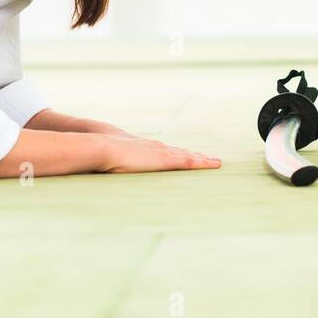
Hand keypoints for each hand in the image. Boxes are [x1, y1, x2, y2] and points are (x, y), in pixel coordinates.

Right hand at [99, 135, 220, 172]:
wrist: (103, 148)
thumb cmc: (103, 155)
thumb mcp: (112, 160)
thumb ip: (116, 164)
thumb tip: (109, 170)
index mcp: (145, 148)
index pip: (167, 152)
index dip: (179, 155)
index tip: (189, 156)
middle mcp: (157, 147)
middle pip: (181, 152)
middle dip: (195, 156)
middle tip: (210, 160)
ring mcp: (162, 152)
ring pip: (188, 156)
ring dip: (202, 159)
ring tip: (215, 163)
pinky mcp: (165, 159)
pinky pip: (189, 162)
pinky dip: (202, 163)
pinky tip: (212, 165)